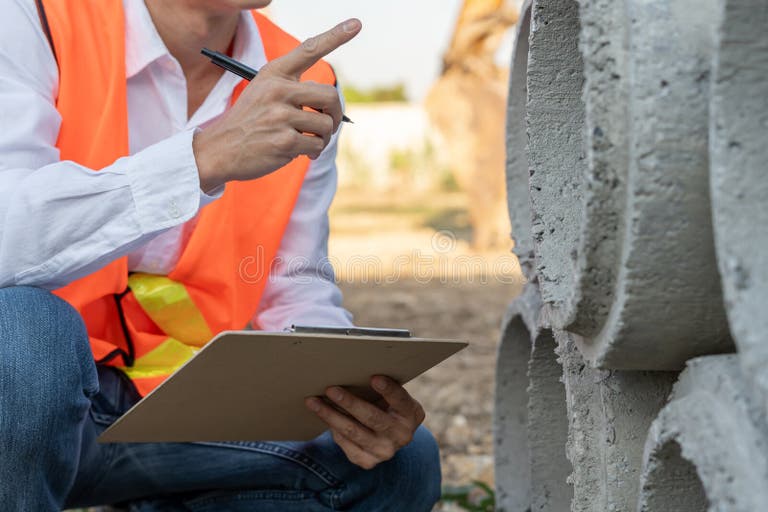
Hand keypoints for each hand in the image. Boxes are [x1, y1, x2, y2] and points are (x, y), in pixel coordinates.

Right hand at [193, 18, 361, 192]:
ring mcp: (280, 116)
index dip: (335, 35)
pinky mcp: (284, 142)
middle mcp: (277, 90)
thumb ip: (293, 88)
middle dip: (335, 114)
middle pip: (329, 95)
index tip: (356, 24)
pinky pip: (317, 146)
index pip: (309, 49)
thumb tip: (330, 101)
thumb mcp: (263, 92)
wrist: (220, 149)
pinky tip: (299, 152)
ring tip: (307, 141)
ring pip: (325, 125)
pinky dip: (313, 152)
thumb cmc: (250, 121)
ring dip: (321, 138)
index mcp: (274, 73)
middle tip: (329, 124)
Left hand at [305, 375, 426, 469]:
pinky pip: (345, 443)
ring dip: (330, 415)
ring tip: (314, 402)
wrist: (390, 437)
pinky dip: (333, 428)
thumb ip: (382, 387)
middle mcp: (401, 435)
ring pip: (353, 431)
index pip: (400, 400)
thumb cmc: (387, 406)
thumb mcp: (393, 397)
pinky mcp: (368, 461)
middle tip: (330, 389)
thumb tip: (351, 371)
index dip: (388, 389)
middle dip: (349, 402)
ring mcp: (385, 451)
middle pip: (372, 417)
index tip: (374, 377)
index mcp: (412, 414)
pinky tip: (323, 416)